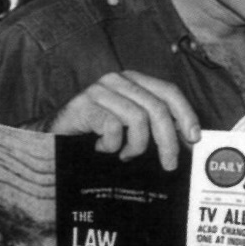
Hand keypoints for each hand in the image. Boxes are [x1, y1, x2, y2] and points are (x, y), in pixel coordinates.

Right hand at [35, 71, 200, 170]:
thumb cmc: (95, 136)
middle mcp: (118, 80)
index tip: (193, 138)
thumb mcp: (130, 128)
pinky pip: (112, 127)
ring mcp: (99, 90)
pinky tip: (102, 149)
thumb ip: (154, 126)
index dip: (185, 114)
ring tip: (125, 155)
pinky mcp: (82, 105)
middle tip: (168, 165)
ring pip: (137, 119)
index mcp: (134, 81)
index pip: (169, 91)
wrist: (51, 140)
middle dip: (167, 141)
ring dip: (136, 146)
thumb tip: (187, 141)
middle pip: (156, 108)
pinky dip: (113, 145)